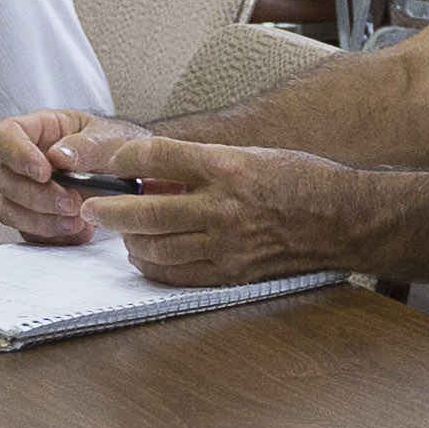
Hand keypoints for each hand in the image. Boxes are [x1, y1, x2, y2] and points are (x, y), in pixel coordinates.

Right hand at [0, 108, 111, 244]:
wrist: (127, 173)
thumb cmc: (111, 146)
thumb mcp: (109, 138)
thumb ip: (87, 145)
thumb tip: (59, 156)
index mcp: (36, 130)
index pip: (3, 136)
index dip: (15, 154)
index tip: (43, 172)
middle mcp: (22, 160)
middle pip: (4, 179)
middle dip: (37, 196)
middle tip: (72, 202)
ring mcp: (23, 191)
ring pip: (9, 209)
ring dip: (42, 220)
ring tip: (78, 221)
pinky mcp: (31, 218)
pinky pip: (27, 232)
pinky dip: (52, 235)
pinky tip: (80, 230)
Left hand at [78, 131, 365, 286]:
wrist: (343, 218)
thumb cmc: (299, 179)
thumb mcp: (249, 154)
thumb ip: (198, 164)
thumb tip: (150, 174)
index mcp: (228, 166)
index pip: (153, 156)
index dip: (111, 158)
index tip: (85, 159)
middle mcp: (224, 206)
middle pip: (144, 209)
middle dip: (107, 210)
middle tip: (89, 206)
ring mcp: (228, 244)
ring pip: (156, 246)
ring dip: (129, 239)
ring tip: (120, 231)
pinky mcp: (232, 272)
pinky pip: (178, 273)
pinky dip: (153, 265)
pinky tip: (146, 254)